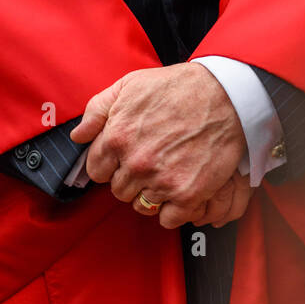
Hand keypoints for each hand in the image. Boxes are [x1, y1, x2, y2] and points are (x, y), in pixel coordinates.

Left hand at [70, 64, 246, 228]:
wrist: (225, 95)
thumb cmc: (178, 87)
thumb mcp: (130, 85)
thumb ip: (97, 109)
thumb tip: (79, 135)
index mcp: (117, 137)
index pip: (97, 171)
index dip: (110, 164)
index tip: (125, 158)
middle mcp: (136, 163)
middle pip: (119, 191)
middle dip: (131, 178)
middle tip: (150, 162)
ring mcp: (161, 180)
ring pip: (141, 206)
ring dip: (151, 194)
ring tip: (165, 174)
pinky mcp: (187, 194)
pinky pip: (168, 219)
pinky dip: (173, 209)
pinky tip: (179, 189)